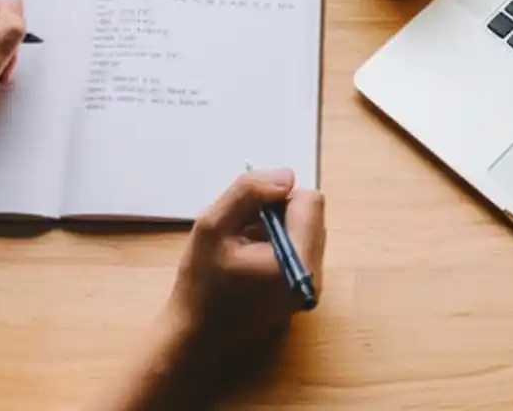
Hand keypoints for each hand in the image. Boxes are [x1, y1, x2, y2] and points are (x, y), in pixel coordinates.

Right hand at [169, 168, 325, 355]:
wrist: (197, 337)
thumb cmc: (200, 284)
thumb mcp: (212, 226)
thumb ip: (249, 193)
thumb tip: (287, 175)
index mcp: (297, 260)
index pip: (309, 200)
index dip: (276, 197)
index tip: (247, 215)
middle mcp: (314, 275)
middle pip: (311, 214)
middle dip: (278, 212)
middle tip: (242, 232)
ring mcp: (312, 286)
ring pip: (306, 229)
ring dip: (277, 227)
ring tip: (244, 247)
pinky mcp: (305, 291)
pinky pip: (301, 248)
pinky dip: (278, 244)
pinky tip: (251, 260)